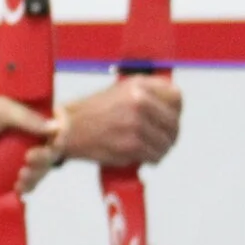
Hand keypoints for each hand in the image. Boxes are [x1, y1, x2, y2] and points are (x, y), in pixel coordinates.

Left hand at [0, 98, 61, 186]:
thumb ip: (28, 118)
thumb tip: (56, 128)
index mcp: (23, 119)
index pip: (53, 126)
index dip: (60, 131)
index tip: (56, 137)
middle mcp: (22, 139)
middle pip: (50, 151)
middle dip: (45, 157)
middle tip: (29, 159)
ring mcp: (14, 159)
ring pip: (40, 170)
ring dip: (37, 174)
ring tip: (21, 176)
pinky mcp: (5, 177)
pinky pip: (26, 185)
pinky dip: (27, 187)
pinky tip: (18, 187)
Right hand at [59, 77, 181, 165]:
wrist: (68, 130)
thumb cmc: (93, 111)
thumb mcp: (122, 89)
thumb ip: (149, 91)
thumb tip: (176, 101)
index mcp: (138, 86)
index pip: (176, 98)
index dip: (175, 110)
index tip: (169, 117)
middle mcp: (139, 103)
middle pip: (173, 123)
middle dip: (170, 134)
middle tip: (164, 139)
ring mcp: (136, 125)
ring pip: (166, 143)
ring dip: (160, 149)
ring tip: (150, 149)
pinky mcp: (131, 146)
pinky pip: (154, 156)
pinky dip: (150, 158)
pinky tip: (141, 155)